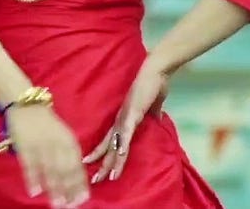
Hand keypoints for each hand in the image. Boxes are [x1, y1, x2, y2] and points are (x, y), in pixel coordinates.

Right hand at [5, 105, 89, 207]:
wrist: (26, 104)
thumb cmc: (47, 124)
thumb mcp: (63, 136)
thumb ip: (69, 155)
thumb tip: (76, 179)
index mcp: (69, 141)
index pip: (77, 165)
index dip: (80, 183)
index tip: (83, 199)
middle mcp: (57, 144)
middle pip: (64, 170)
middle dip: (68, 190)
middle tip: (70, 206)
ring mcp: (41, 145)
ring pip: (49, 170)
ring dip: (53, 188)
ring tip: (57, 204)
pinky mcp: (24, 146)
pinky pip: (29, 165)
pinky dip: (32, 178)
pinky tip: (35, 192)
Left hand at [83, 59, 168, 182]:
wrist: (156, 69)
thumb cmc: (154, 84)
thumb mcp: (153, 104)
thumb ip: (153, 113)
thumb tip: (158, 118)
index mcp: (124, 119)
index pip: (109, 140)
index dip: (100, 153)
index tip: (92, 165)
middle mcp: (121, 120)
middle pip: (109, 146)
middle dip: (103, 164)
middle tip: (94, 181)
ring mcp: (126, 117)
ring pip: (117, 143)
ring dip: (112, 160)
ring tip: (108, 175)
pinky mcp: (133, 113)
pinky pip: (127, 132)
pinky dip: (123, 143)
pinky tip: (120, 154)